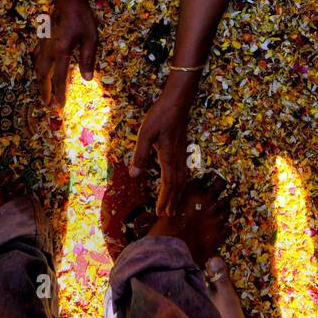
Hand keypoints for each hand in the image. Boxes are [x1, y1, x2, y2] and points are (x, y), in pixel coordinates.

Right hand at [34, 0, 97, 106]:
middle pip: (43, 76)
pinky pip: (36, 58)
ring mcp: (43, 44)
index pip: (59, 78)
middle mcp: (49, 51)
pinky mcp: (41, 39)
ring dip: (39, 82)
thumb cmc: (82, 18)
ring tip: (43, 92)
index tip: (60, 106)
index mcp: (61, 52)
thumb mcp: (91, 38)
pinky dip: (38, 69)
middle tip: (47, 105)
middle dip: (45, 91)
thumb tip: (86, 79)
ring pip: (37, 68)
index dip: (60, 94)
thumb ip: (88, 59)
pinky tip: (40, 72)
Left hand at [130, 75, 198, 214]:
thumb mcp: (145, 133)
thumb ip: (140, 155)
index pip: (168, 184)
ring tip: (175, 205)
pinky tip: (178, 183)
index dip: (164, 199)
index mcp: (168, 157)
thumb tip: (134, 175)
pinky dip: (181, 183)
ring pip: (182, 178)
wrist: (178, 101)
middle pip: (177, 185)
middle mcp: (178, 158)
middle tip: (169, 216)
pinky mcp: (182, 148)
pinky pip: (183, 171)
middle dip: (173, 201)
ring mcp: (181, 153)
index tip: (161, 212)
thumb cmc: (160, 115)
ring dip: (178, 193)